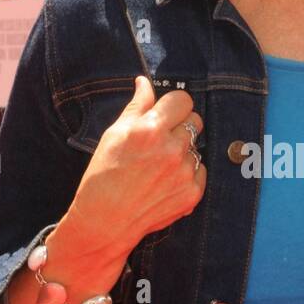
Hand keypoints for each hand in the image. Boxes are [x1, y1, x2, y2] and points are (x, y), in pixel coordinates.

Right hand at [61, 75, 205, 257]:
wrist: (105, 221)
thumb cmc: (103, 175)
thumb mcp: (114, 134)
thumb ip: (137, 106)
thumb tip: (144, 82)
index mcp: (151, 129)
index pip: (183, 100)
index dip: (173, 106)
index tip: (166, 113)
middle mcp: (172, 149)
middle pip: (195, 121)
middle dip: (180, 125)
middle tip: (161, 139)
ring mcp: (185, 172)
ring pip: (196, 147)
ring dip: (182, 151)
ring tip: (158, 166)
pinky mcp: (193, 192)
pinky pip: (200, 170)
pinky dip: (187, 173)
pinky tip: (165, 181)